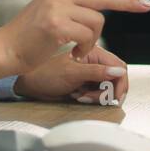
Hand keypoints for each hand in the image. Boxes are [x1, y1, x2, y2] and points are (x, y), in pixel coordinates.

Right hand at [0, 0, 149, 80]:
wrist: (4, 51)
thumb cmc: (28, 39)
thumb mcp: (50, 14)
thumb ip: (71, 7)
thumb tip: (97, 7)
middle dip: (129, 1)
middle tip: (148, 7)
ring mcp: (56, 8)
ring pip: (97, 20)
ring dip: (94, 40)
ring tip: (78, 50)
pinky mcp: (56, 25)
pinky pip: (87, 35)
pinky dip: (85, 47)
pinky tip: (73, 54)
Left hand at [14, 46, 129, 104]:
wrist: (29, 84)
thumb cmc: (44, 74)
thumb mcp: (72, 74)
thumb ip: (96, 73)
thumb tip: (118, 72)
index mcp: (93, 52)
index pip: (119, 66)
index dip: (120, 83)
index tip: (116, 98)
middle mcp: (94, 60)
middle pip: (115, 78)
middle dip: (107, 91)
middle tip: (93, 99)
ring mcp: (90, 72)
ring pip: (107, 87)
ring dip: (98, 96)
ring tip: (81, 97)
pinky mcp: (85, 82)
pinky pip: (97, 92)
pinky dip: (91, 97)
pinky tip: (78, 96)